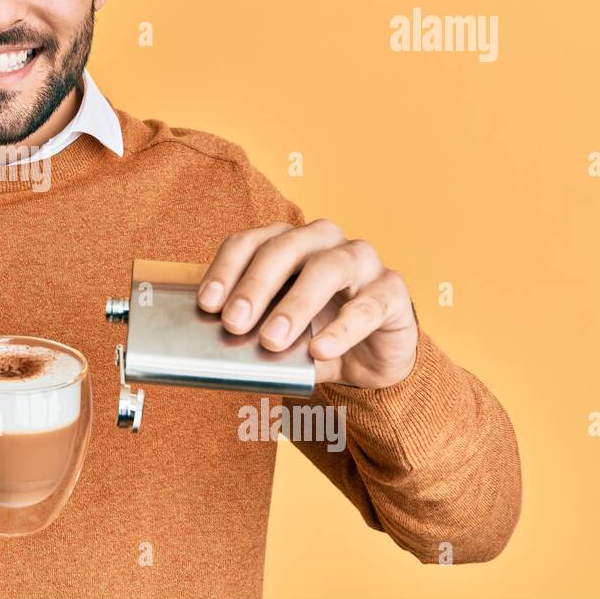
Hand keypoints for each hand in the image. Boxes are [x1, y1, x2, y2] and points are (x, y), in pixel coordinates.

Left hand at [197, 220, 418, 388]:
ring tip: (272, 340)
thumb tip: (218, 349)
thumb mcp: (277, 331)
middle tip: (234, 322)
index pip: (249, 243)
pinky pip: (367, 306)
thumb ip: (252, 332)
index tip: (207, 303)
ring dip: (295, 304)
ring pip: (327, 268)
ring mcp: (362, 261)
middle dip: (255, 285)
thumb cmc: (315, 331)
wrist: (371, 357)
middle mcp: (323, 241)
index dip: (225, 270)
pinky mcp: (391, 291)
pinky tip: (319, 349)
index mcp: (287, 242)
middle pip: (284, 248)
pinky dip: (342, 329)